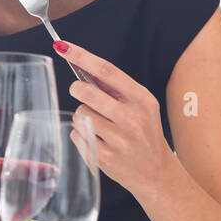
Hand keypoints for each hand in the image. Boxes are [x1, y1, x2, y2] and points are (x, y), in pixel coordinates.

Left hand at [57, 41, 172, 196]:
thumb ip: (117, 89)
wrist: (157, 174)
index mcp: (142, 99)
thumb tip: (84, 67)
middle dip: (77, 89)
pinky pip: (77, 135)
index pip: (107, 71)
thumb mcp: (142, 108)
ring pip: (80, 114)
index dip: (82, 57)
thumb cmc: (145, 135)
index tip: (63, 47)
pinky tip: (97, 140)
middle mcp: (132, 118)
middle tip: (80, 92)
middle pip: (86, 92)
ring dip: (82, 116)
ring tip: (98, 125)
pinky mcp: (105, 157)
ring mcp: (118, 139)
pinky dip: (81, 135)